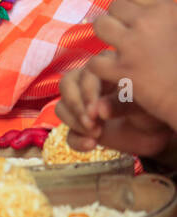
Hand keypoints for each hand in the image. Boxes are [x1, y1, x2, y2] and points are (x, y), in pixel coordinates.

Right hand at [57, 68, 173, 156]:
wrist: (155, 135)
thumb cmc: (152, 112)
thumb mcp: (142, 105)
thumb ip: (122, 104)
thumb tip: (99, 110)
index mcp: (105, 71)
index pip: (85, 75)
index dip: (87, 93)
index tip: (95, 112)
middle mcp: (88, 83)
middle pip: (66, 86)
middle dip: (76, 108)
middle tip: (91, 124)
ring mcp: (82, 104)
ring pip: (61, 107)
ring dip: (75, 123)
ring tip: (96, 135)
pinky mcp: (81, 125)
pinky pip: (68, 131)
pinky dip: (76, 140)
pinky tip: (90, 145)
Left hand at [88, 0, 176, 129]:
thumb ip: (175, 15)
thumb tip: (173, 0)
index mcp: (168, 10)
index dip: (135, 3)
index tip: (141, 17)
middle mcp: (148, 23)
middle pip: (115, 6)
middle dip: (120, 19)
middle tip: (128, 35)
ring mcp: (133, 46)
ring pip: (100, 26)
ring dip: (107, 36)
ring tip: (118, 47)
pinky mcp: (123, 72)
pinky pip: (95, 61)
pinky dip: (102, 67)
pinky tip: (114, 72)